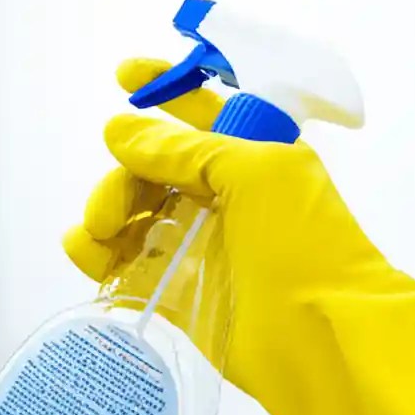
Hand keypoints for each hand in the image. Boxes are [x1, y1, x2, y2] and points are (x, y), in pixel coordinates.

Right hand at [63, 58, 414, 403]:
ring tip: (94, 237)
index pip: (201, 112)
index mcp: (250, 159)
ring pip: (132, 216)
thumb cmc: (303, 244)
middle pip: (151, 170)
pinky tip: (87, 255)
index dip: (164, 89)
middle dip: (121, 176)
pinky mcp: (177, 295)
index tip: (123, 75)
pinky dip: (97, 257)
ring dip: (104, 215)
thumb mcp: (255, 172)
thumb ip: (185, 151)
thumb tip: (119, 131)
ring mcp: (197, 248)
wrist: (326, 338)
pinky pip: (126, 267)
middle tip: (107, 212)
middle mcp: (222, 199)